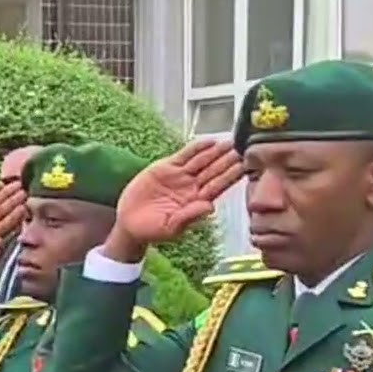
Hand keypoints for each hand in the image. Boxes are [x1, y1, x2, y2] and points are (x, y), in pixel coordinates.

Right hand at [109, 137, 241, 258]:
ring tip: (230, 142)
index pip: (218, 186)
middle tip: (243, 147)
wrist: (128, 222)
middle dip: (228, 160)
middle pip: (214, 170)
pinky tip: (209, 141)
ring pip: (202, 161)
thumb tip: (209, 208)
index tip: (244, 166)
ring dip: (216, 151)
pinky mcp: (166, 168)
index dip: (230, 176)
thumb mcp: (171, 227)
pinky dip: (196, 148)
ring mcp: (180, 176)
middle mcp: (192, 187)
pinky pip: (184, 155)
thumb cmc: (151, 230)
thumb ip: (189, 217)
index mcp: (197, 202)